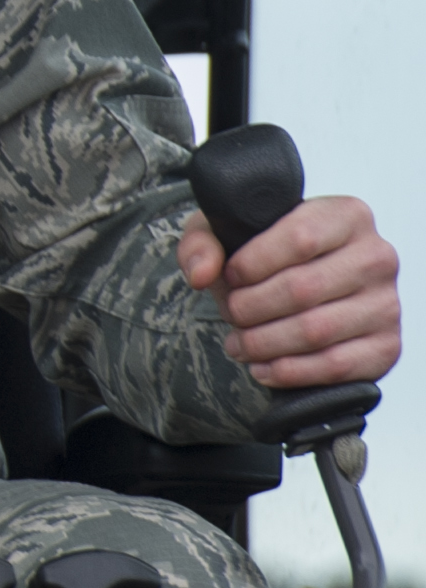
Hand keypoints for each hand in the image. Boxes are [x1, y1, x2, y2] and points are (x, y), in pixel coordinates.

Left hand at [178, 195, 400, 390]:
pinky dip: (289, 371)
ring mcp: (386, 304)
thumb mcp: (228, 232)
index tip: (229, 277)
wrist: (302, 290)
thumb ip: (203, 243)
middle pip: (302, 289)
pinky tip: (263, 367)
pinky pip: (335, 366)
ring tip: (239, 343)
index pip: (300, 239)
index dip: (253, 264)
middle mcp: (376, 256)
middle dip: (251, 309)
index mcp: (347, 216)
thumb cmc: (267, 255)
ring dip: (264, 343)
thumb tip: (201, 274)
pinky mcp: (386, 347)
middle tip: (231, 315)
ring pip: (316, 330)